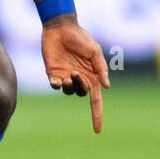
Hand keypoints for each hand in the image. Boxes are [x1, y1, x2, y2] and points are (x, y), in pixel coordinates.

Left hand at [42, 16, 109, 133]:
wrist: (61, 28)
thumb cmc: (80, 38)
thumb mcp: (95, 51)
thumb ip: (101, 69)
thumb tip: (106, 87)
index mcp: (92, 76)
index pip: (96, 100)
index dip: (97, 115)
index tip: (97, 130)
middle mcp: (79, 78)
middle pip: (82, 93)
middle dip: (81, 87)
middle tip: (76, 74)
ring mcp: (66, 76)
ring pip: (68, 91)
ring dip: (69, 86)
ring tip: (68, 74)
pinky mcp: (53, 73)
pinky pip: (55, 85)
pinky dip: (57, 85)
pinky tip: (57, 80)